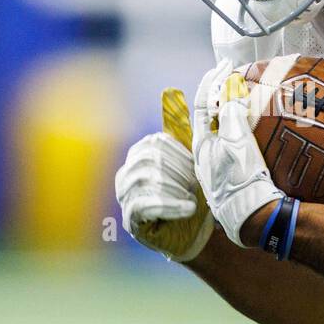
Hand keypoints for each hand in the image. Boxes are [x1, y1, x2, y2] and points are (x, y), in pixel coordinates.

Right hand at [114, 87, 215, 261]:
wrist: (197, 230)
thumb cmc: (194, 192)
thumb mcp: (193, 161)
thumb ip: (183, 132)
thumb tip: (173, 93)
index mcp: (141, 153)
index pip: (156, 143)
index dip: (180, 155)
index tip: (198, 169)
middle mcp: (127, 171)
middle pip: (149, 161)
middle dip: (178, 173)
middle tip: (197, 186)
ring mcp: (125, 196)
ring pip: (145, 181)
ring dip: (175, 188)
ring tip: (193, 198)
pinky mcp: (129, 219)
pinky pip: (143, 205)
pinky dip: (169, 205)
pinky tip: (188, 208)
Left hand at [191, 57, 285, 246]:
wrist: (253, 217)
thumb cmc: (242, 178)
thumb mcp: (236, 140)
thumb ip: (232, 113)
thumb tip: (230, 89)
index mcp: (201, 145)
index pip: (201, 104)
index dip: (212, 82)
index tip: (225, 65)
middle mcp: (206, 155)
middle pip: (211, 117)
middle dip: (222, 96)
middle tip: (236, 79)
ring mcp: (219, 167)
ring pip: (223, 131)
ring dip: (233, 113)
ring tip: (248, 98)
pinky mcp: (234, 177)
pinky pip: (235, 144)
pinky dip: (243, 130)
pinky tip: (258, 129)